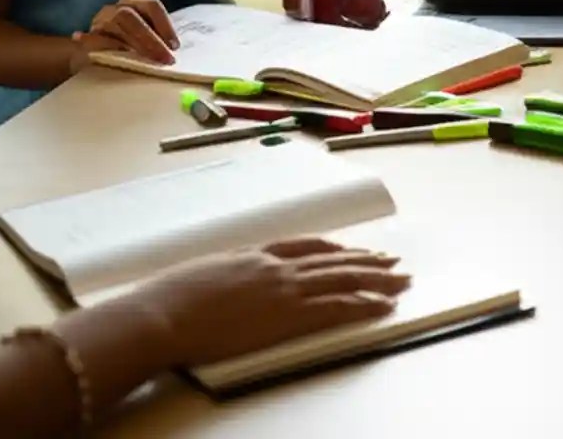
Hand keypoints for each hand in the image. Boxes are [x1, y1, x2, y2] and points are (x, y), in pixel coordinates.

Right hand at [75, 0, 179, 65]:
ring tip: (147, 61)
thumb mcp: (147, 39)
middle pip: (130, 16)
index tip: (174, 46)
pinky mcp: (85, 39)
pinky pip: (92, 39)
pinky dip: (102, 45)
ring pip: (113, 25)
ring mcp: (98, 23)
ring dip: (133, 44)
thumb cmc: (131, 44)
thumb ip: (158, 39)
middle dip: (149, 38)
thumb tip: (174, 49)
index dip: (165, 25)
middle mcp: (115, 9)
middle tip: (165, 58)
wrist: (93, 55)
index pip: (152, 6)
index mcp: (134, 4)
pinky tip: (111, 53)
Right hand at [131, 237, 409, 366]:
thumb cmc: (168, 301)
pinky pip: (337, 307)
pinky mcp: (288, 314)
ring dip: (377, 278)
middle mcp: (275, 267)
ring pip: (343, 278)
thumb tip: (223, 282)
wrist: (161, 315)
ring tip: (401, 279)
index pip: (305, 246)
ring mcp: (284, 288)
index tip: (353, 249)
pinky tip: (383, 305)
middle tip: (393, 261)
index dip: (334, 248)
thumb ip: (223, 276)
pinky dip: (364, 305)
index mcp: (253, 255)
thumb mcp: (200, 276)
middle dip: (367, 260)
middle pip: (333, 259)